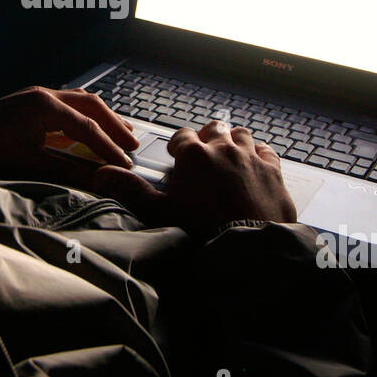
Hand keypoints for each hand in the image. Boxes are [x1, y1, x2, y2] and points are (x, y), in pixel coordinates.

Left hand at [0, 86, 139, 183]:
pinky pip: (66, 105)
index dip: (110, 148)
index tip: (126, 165)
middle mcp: (43, 94)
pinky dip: (84, 117)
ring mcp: (35, 95)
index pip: (89, 127)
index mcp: (44, 105)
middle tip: (134, 145)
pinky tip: (91, 130)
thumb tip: (99, 180)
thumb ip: (67, 170)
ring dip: (102, 118)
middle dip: (114, 125)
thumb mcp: (28, 164)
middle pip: (91, 106)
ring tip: (122, 133)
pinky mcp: (29, 103)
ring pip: (80, 101)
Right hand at [91, 120, 295, 236]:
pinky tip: (254, 166)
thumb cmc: (201, 230)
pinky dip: (259, 154)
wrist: (247, 247)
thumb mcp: (160, 211)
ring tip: (228, 156)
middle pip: (213, 128)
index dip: (178, 147)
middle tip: (204, 155)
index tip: (178, 158)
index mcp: (194, 154)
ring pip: (241, 134)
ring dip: (233, 141)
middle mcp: (223, 147)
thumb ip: (131, 190)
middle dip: (207, 138)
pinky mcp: (273, 170)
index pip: (182, 137)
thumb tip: (103, 174)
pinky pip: (266, 150)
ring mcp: (250, 156)